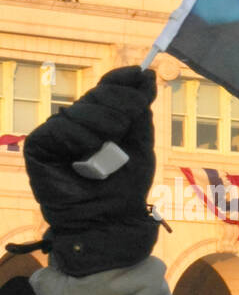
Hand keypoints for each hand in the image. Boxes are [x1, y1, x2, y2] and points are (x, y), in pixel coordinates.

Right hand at [22, 66, 158, 276]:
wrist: (112, 220)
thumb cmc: (127, 186)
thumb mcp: (140, 144)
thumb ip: (139, 112)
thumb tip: (144, 74)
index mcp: (99, 121)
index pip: (106, 89)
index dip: (122, 80)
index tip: (143, 75)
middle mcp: (76, 123)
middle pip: (96, 96)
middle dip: (120, 105)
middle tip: (126, 127)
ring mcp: (56, 134)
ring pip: (79, 110)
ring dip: (103, 126)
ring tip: (109, 151)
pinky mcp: (39, 147)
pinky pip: (60, 128)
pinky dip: (81, 140)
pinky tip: (87, 156)